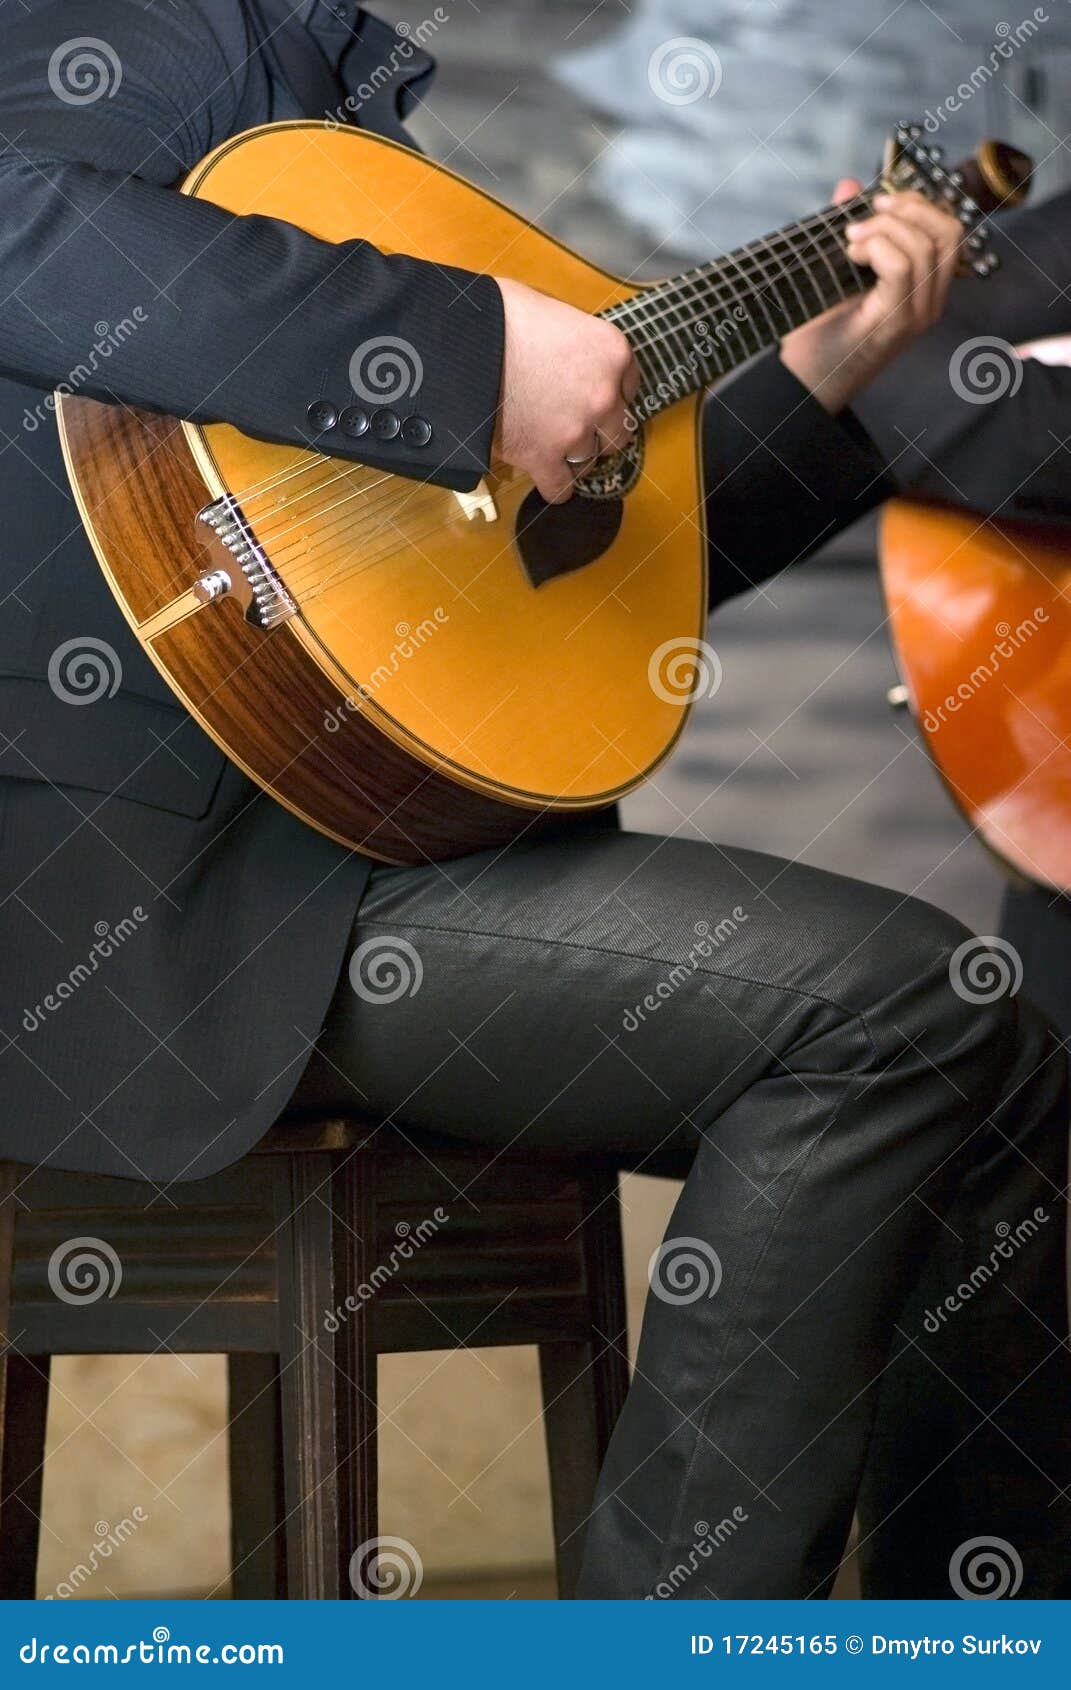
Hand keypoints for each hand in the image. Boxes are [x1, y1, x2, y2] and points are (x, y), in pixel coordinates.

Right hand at [493, 276, 639, 502]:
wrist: (462, 341)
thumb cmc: (502, 314)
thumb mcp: (553, 310)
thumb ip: (573, 339)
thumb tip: (565, 352)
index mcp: (612, 352)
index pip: (629, 386)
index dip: (610, 391)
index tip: (591, 392)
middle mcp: (604, 396)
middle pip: (618, 430)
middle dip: (598, 429)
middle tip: (572, 420)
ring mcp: (576, 432)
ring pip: (589, 460)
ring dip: (572, 455)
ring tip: (549, 442)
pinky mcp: (544, 458)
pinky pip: (561, 489)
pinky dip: (555, 486)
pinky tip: (546, 475)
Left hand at [780, 177, 963, 413]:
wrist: (803, 381)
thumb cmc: (820, 333)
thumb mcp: (836, 269)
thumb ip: (851, 228)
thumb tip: (849, 186)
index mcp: (925, 288)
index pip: (948, 232)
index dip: (919, 204)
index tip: (879, 200)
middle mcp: (930, 302)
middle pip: (948, 233)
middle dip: (908, 209)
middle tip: (865, 216)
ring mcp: (917, 314)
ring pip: (927, 247)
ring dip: (885, 229)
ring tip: (852, 242)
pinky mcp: (896, 322)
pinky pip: (903, 268)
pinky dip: (877, 249)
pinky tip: (853, 257)